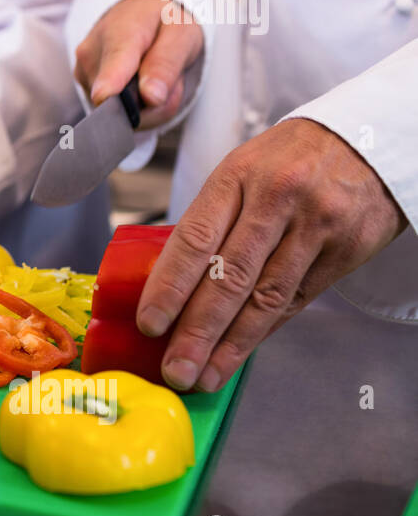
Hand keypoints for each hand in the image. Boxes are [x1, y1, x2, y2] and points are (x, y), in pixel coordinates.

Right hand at [74, 0, 203, 128]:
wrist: (139, 14)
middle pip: (121, 101)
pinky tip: (140, 83)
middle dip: (154, 100)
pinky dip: (139, 107)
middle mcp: (91, 55)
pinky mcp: (84, 88)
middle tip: (171, 75)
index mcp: (118, 33)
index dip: (110, 86)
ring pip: (123, 112)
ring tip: (155, 75)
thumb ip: (167, 63)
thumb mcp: (181, 33)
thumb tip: (151, 97)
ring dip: (149, 105)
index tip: (106, 97)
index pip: (110, 68)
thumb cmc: (162, 22)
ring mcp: (84, 73)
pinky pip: (119, 114)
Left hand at [139, 118, 405, 391]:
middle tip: (175, 369)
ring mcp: (315, 226)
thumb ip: (210, 219)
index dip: (170, 287)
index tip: (150, 324)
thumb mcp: (241, 171)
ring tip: (203, 374)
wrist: (366, 140)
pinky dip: (263, 331)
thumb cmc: (286, 159)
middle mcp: (277, 199)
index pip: (196, 239)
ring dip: (231, 344)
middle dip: (198, 331)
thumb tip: (166, 280)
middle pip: (230, 277)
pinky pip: (296, 300)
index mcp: (237, 175)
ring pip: (266, 297)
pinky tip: (239, 353)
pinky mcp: (344, 250)